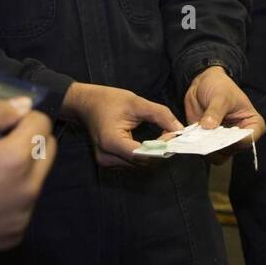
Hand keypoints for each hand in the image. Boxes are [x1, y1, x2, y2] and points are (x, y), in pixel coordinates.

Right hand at [0, 98, 54, 264]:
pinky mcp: (15, 235)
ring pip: (37, 177)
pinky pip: (23, 204)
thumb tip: (24, 105)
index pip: (42, 123)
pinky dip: (10, 195)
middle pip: (48, 150)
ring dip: (20, 168)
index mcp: (15, 159)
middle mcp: (29, 189)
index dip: (20, 117)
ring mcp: (24, 215)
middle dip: (27, 141)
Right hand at [61, 81, 182, 167]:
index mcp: (111, 142)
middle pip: (143, 162)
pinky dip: (145, 154)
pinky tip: (152, 142)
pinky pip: (133, 162)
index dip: (161, 147)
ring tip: (163, 137)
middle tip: (172, 135)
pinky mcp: (109, 162)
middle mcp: (108, 157)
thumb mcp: (135, 102)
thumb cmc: (107, 100)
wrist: (86, 104)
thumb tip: (179, 129)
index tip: (174, 134)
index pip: (143, 154)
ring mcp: (107, 162)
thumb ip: (159, 115)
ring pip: (140, 164)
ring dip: (154, 153)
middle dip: (160, 150)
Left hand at [182, 66, 265, 160]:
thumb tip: (208, 126)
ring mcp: (223, 140)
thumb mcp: (220, 96)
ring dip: (205, 148)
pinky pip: (203, 150)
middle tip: (206, 137)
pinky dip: (195, 146)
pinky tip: (189, 137)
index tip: (222, 137)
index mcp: (252, 124)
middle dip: (218, 145)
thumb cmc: (220, 86)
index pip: (249, 138)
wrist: (203, 83)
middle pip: (232, 149)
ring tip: (196, 136)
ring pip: (217, 154)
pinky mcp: (207, 141)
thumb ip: (215, 112)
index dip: (237, 140)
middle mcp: (239, 136)